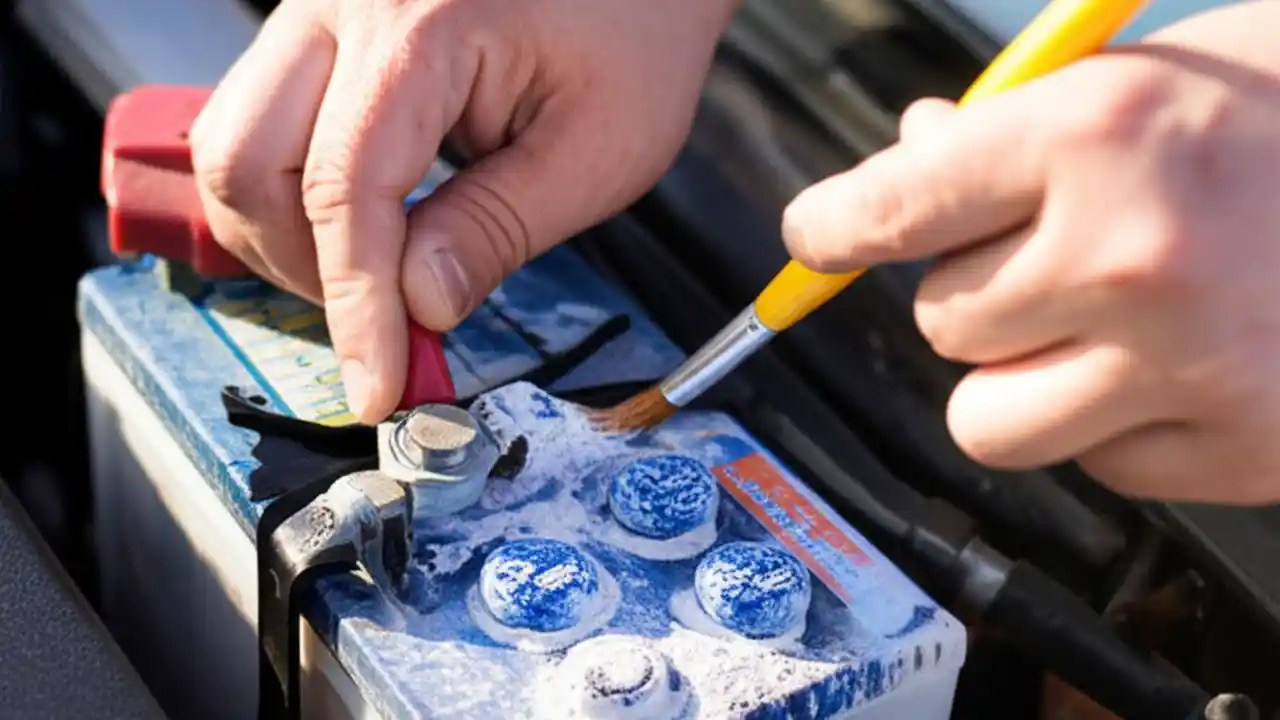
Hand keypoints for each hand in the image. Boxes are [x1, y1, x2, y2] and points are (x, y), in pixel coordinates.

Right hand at [189, 0, 738, 421]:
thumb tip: (416, 308)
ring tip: (374, 276)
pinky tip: (362, 226)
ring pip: (233, 142)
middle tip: (379, 327)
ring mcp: (322, 7)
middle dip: (303, 269)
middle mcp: (346, 3)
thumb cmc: (637, 30)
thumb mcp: (598, 149)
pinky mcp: (323, 28)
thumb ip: (497, 229)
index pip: (347, 192)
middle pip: (245, 162)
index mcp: (421, 27)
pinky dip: (292, 192)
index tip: (376, 389)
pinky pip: (261, 119)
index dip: (356, 310)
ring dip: (284, 235)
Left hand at [780, 3, 1279, 503]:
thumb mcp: (1151, 79)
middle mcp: (1132, 260)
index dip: (833, 227)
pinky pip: (1093, 464)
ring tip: (1095, 325)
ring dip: (1017, 376)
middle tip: (1046, 256)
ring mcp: (1188, 370)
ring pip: (989, 419)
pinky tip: (1179, 363)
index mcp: (1100, 139)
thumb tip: (910, 158)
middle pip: (939, 321)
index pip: (893, 207)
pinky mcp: (1237, 451)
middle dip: (972, 289)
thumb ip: (1018, 130)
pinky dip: (1111, 423)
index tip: (816, 238)